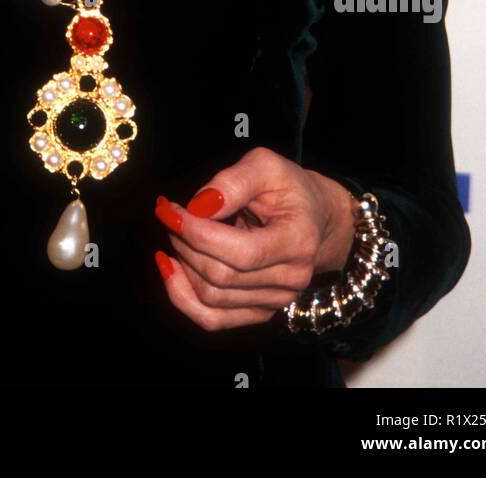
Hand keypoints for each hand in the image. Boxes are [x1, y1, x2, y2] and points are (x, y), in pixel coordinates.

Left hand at [153, 146, 357, 330]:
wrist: (315, 218)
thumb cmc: (289, 187)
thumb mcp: (266, 165)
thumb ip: (233, 181)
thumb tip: (199, 206)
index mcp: (298, 241)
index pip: (241, 252)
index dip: (198, 233)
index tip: (170, 208)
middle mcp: (291, 279)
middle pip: (222, 277)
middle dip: (185, 243)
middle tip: (170, 214)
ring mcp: (276, 300)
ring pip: (212, 298)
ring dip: (182, 264)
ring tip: (176, 233)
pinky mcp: (260, 312)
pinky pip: (213, 319)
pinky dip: (183, 297)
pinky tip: (171, 268)